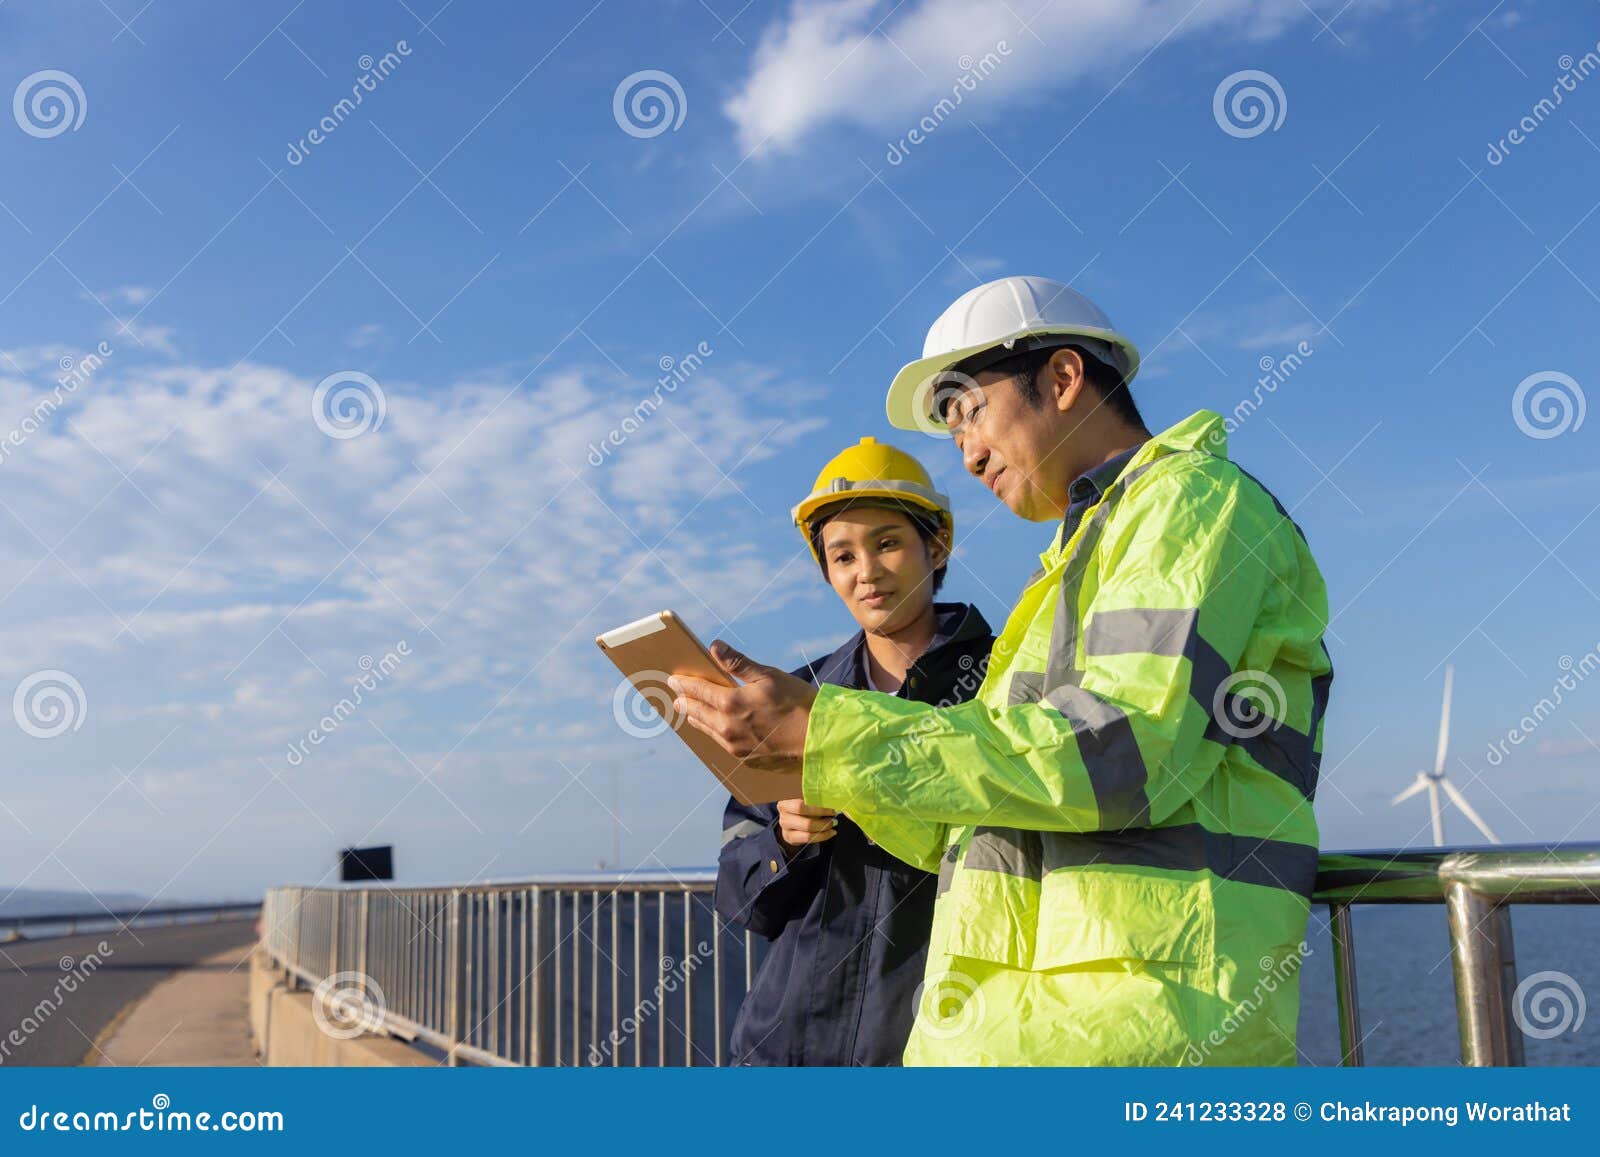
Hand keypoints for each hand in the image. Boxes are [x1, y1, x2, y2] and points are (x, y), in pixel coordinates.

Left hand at [668, 641, 816, 774]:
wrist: (820, 742)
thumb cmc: (798, 703)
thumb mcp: (769, 676)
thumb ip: (739, 663)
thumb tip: (714, 647)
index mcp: (731, 703)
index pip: (698, 691)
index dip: (684, 683)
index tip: (673, 679)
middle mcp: (727, 728)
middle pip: (697, 713)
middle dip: (685, 702)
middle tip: (676, 696)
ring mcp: (735, 747)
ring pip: (707, 730)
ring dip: (696, 719)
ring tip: (690, 712)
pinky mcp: (746, 759)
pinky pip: (722, 745)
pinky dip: (714, 733)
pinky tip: (716, 730)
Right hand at [775, 799, 837, 853]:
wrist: (791, 823)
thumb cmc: (801, 809)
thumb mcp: (804, 801)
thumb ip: (814, 799)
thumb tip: (832, 799)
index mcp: (785, 804)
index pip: (801, 805)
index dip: (818, 808)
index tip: (832, 808)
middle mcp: (783, 816)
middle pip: (805, 821)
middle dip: (823, 819)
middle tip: (834, 817)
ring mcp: (785, 830)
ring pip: (808, 831)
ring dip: (824, 828)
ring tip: (833, 824)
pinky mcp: (790, 838)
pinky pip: (809, 839)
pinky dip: (823, 836)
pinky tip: (831, 832)